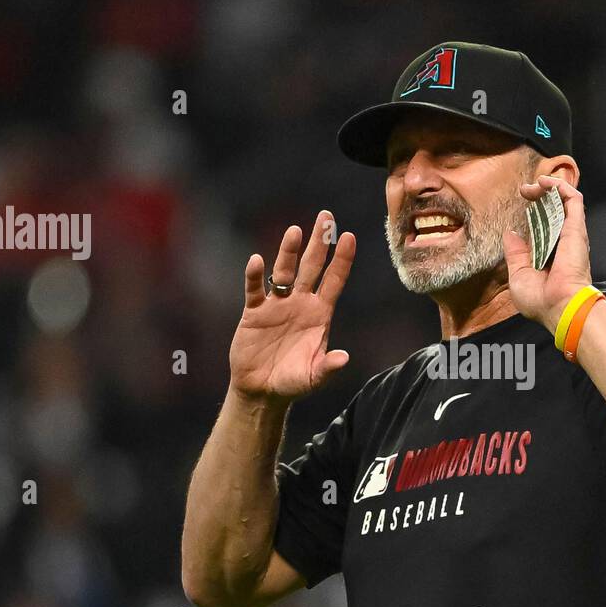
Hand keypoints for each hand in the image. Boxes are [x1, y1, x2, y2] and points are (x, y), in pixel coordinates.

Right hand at [229, 210, 355, 404]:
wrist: (262, 390)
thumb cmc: (293, 383)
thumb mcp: (314, 377)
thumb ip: (328, 367)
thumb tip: (344, 359)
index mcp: (320, 314)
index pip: (334, 281)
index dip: (342, 260)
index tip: (350, 237)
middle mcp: (301, 303)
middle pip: (312, 267)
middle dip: (319, 243)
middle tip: (325, 216)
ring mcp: (277, 305)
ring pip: (284, 272)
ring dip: (289, 252)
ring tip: (295, 231)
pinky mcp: (254, 312)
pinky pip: (255, 289)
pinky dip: (255, 276)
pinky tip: (257, 261)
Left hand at [502, 174, 592, 334]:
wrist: (561, 308)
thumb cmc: (541, 301)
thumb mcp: (518, 276)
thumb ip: (515, 254)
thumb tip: (511, 234)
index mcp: (549, 255)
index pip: (542, 226)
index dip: (533, 212)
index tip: (521, 205)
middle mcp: (562, 243)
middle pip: (554, 209)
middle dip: (540, 195)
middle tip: (525, 191)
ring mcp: (571, 234)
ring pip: (565, 201)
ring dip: (549, 187)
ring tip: (534, 184)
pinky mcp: (577, 228)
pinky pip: (574, 200)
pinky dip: (561, 187)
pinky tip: (545, 182)